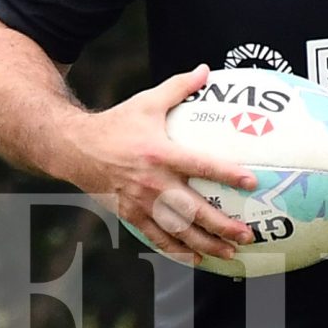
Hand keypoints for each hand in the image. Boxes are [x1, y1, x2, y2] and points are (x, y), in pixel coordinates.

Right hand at [70, 64, 258, 264]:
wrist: (75, 149)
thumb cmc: (116, 124)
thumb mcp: (147, 102)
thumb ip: (179, 87)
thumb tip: (206, 70)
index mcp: (160, 153)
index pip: (201, 165)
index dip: (228, 174)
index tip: (252, 182)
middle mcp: (153, 182)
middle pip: (194, 210)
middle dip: (223, 225)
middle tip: (249, 234)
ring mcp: (141, 202)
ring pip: (178, 231)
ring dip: (207, 244)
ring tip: (231, 253)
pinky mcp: (131, 215)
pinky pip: (157, 238)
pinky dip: (178, 251)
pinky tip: (197, 258)